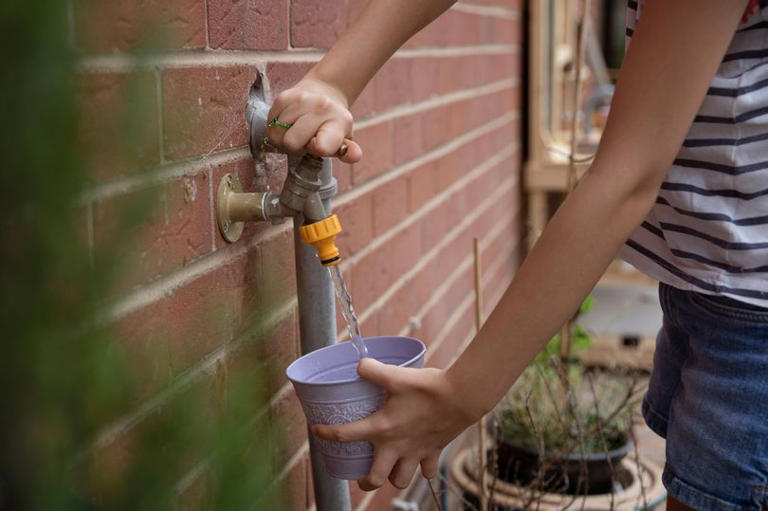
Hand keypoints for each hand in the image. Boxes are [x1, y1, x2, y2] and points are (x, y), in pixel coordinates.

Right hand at [267, 76, 362, 162]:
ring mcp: (302, 100)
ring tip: (297, 130)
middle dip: (295, 146)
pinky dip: (277, 126)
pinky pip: (270, 123)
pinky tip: (289, 122)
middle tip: (305, 140)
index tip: (317, 146)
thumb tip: (355, 156)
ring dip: (284, 136)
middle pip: (291, 143)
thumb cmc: (331, 125)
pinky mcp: (284, 96)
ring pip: (277, 133)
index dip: (315, 149)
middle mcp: (321, 107)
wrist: (324, 93)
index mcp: (339, 122)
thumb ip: (347, 152)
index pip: (322, 145)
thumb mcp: (342, 140)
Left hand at [312, 358, 478, 490]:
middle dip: (365, 482)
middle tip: (362, 476)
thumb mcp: (396, 375)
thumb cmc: (428, 387)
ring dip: (394, 477)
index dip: (326, 434)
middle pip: (375, 479)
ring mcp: (416, 452)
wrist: (461, 397)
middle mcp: (396, 446)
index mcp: (382, 428)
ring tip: (390, 468)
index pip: (345, 435)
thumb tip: (358, 364)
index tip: (316, 431)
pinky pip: (427, 471)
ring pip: (401, 480)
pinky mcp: (433, 452)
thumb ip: (373, 370)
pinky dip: (422, 470)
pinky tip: (418, 460)